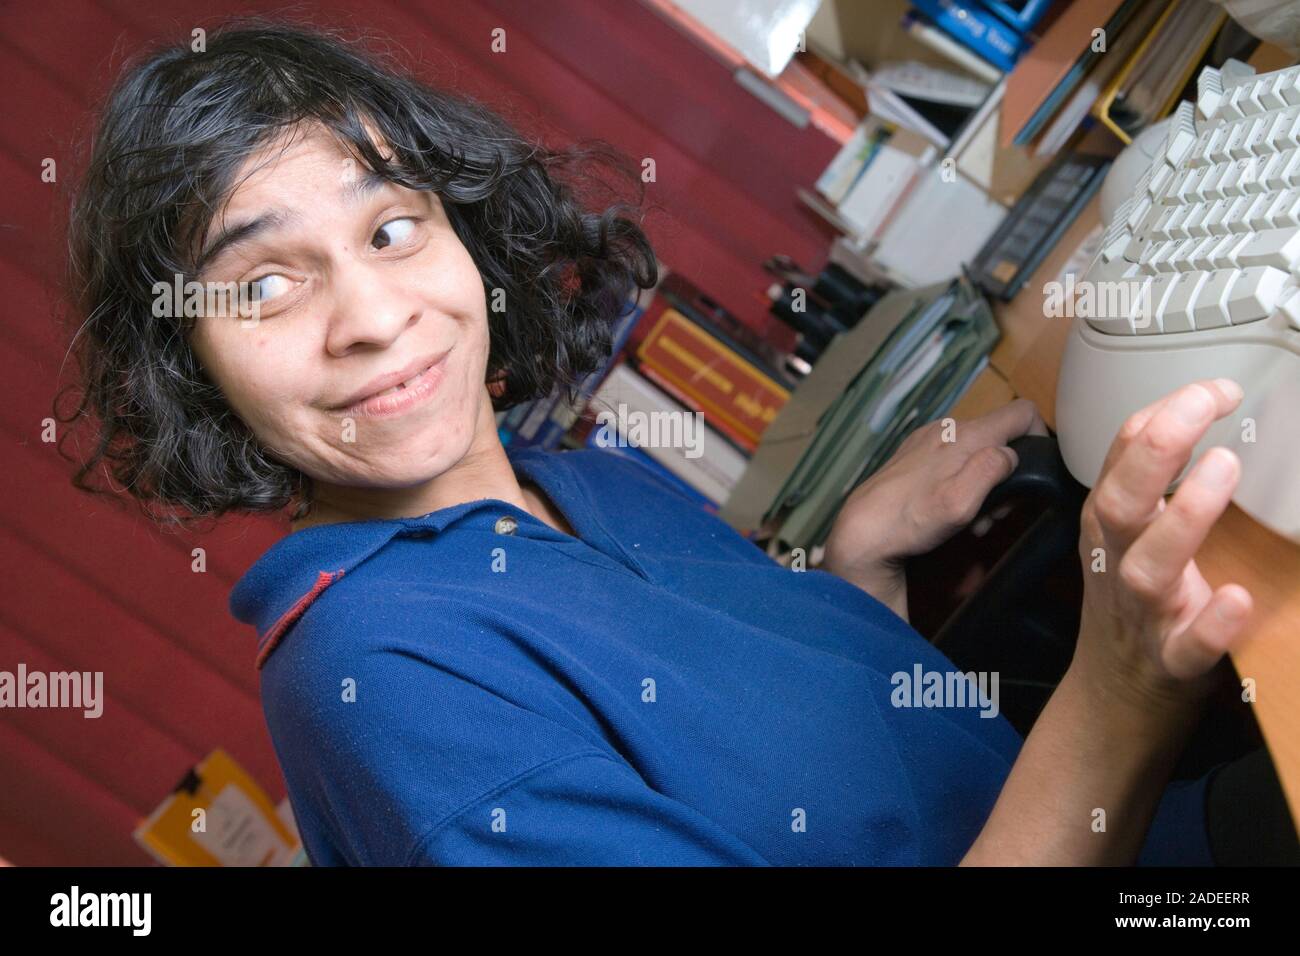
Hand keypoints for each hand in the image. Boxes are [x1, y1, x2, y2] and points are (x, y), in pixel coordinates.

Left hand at [821, 398, 1048, 611]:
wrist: (862, 531)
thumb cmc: (911, 519)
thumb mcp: (962, 501)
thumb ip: (993, 470)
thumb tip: (1011, 454)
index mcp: (965, 435)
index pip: (1022, 412)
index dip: (1039, 437)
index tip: (1033, 471)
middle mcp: (947, 429)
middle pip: (999, 436)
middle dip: (1007, 473)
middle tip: (996, 511)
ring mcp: (928, 440)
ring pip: (976, 451)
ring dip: (984, 483)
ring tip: (971, 518)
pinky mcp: (913, 456)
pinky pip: (952, 460)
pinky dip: (961, 482)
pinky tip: (949, 511)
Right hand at [1071, 378, 1252, 711]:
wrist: (1117, 693)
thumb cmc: (1135, 601)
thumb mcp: (1129, 532)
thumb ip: (1153, 480)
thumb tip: (1196, 412)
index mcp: (1110, 521)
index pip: (1123, 452)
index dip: (1166, 410)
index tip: (1218, 386)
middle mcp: (1118, 558)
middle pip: (1122, 498)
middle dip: (1159, 446)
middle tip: (1205, 403)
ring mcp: (1141, 611)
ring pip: (1148, 566)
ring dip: (1184, 516)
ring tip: (1225, 469)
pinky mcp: (1170, 661)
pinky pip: (1187, 646)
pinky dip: (1210, 624)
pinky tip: (1237, 597)